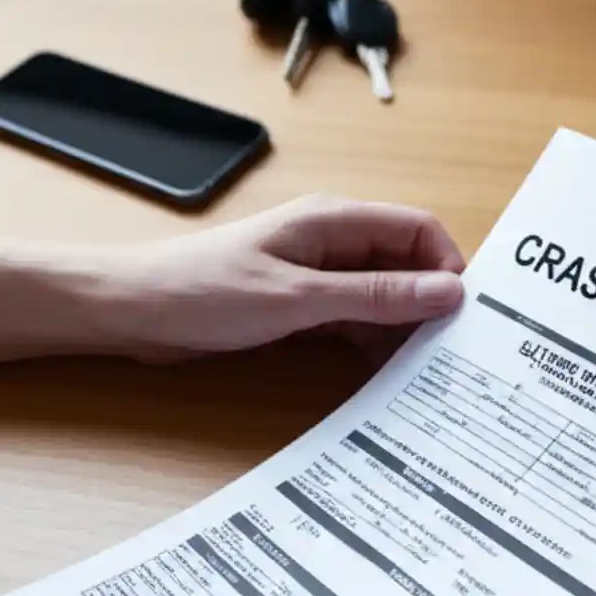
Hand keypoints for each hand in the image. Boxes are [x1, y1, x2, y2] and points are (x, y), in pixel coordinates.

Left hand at [86, 195, 466, 360]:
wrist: (134, 311)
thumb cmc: (204, 290)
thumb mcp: (298, 298)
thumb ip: (374, 295)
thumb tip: (446, 291)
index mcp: (334, 222)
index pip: (417, 230)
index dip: (447, 267)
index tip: (462, 316)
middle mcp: (330, 243)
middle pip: (403, 265)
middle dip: (428, 304)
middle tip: (448, 354)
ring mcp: (314, 275)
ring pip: (380, 297)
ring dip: (399, 329)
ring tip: (421, 372)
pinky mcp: (298, 306)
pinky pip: (351, 320)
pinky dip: (369, 343)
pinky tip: (383, 374)